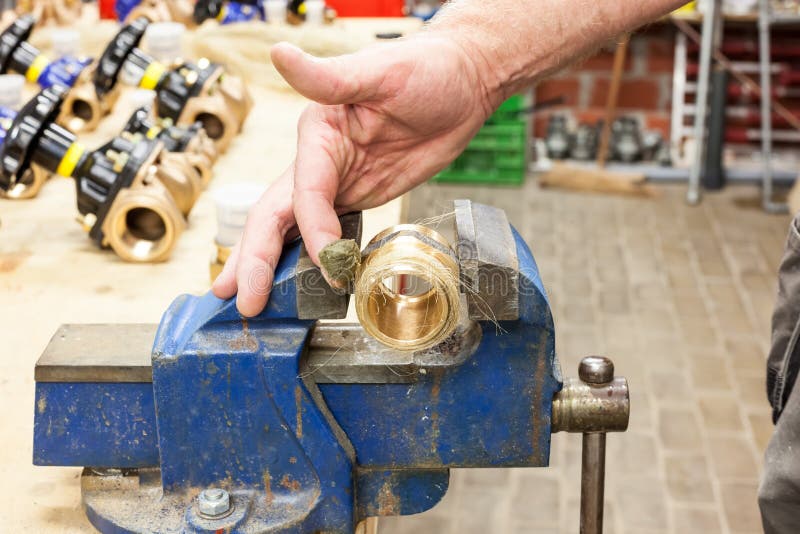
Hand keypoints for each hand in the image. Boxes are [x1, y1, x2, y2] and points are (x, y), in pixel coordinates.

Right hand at [212, 34, 499, 316]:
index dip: (312, 231)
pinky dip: (309, 261)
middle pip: (276, 216)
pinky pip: (329, 235)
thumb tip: (280, 54)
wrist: (466, 83)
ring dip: (268, 266)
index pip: (304, 191)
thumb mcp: (378, 71)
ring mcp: (338, 183)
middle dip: (255, 259)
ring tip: (247, 301)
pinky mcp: (360, 197)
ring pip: (293, 230)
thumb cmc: (425, 68)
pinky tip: (296, 285)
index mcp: (317, 133)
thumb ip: (327, 77)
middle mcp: (318, 162)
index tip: (330, 264)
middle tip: (236, 300)